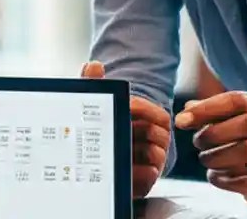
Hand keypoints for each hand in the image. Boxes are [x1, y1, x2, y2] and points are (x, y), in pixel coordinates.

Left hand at [82, 61, 169, 197]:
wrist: (85, 164)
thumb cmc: (96, 129)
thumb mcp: (92, 106)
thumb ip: (92, 85)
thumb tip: (94, 65)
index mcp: (144, 124)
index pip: (159, 116)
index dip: (145, 109)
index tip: (129, 104)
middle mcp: (149, 143)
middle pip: (161, 135)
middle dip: (146, 130)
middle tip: (127, 127)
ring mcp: (147, 163)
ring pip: (159, 155)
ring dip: (146, 152)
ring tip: (129, 149)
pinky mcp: (142, 181)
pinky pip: (151, 178)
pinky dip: (143, 174)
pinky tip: (129, 171)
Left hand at [176, 91, 246, 212]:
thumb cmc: (241, 143)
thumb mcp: (227, 123)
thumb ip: (207, 114)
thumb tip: (186, 110)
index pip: (237, 100)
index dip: (206, 108)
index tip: (181, 119)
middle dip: (214, 133)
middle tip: (196, 142)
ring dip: (216, 156)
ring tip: (205, 159)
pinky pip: (243, 180)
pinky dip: (222, 178)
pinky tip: (215, 175)